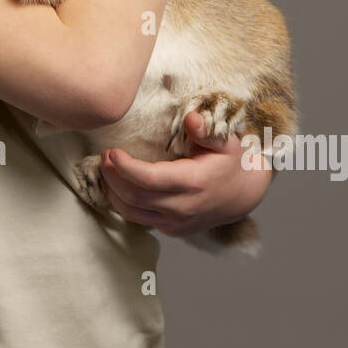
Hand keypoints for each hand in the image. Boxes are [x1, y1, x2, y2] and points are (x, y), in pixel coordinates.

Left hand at [99, 111, 273, 235]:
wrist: (244, 195)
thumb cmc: (231, 163)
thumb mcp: (225, 142)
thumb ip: (205, 130)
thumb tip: (190, 118)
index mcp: (193, 183)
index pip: (149, 180)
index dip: (125, 167)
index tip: (111, 152)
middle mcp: (182, 207)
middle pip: (134, 196)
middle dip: (112, 177)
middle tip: (103, 157)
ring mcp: (176, 222)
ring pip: (132, 212)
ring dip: (113, 192)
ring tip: (106, 170)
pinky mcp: (172, 230)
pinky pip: (140, 219)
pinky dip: (125, 204)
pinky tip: (118, 187)